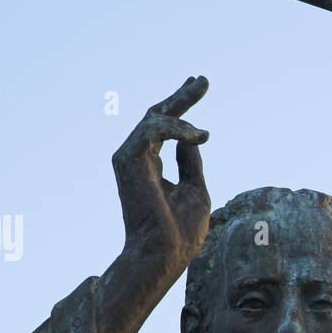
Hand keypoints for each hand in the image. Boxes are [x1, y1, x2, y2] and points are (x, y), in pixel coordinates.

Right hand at [111, 77, 210, 280]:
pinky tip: (197, 136)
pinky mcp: (127, 160)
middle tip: (203, 79)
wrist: (166, 252)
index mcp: (153, 166)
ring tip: (204, 131)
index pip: (164, 129)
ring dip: (181, 112)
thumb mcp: (195, 190)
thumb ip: (191, 163)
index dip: (181, 107)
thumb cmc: (180, 231)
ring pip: (154, 119)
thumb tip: (194, 138)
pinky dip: (175, 129)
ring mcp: (130, 159)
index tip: (197, 85)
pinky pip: (151, 129)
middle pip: (157, 117)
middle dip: (181, 97)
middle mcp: (139, 159)